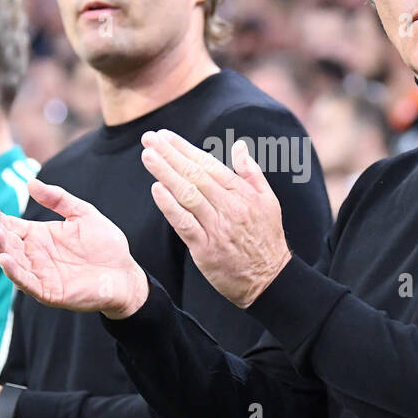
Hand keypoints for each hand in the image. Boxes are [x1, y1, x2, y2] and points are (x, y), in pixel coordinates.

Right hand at [0, 178, 148, 318]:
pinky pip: (27, 283)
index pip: (11, 226)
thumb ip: (59, 199)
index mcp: (40, 235)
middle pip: (7, 243)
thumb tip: (30, 183)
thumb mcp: (83, 214)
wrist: (125, 273)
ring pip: (13, 263)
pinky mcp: (48, 292)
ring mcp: (40, 275)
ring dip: (1, 249)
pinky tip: (5, 260)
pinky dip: (14, 272)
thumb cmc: (106, 244)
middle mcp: (35, 255)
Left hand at [139, 129, 290, 307]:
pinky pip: (185, 224)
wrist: (270, 280)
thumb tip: (239, 146)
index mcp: (242, 193)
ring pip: (187, 195)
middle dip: (170, 155)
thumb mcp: (268, 201)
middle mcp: (229, 207)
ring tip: (148, 157)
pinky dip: (170, 206)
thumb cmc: (267, 239)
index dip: (185, 149)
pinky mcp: (206, 250)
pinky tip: (156, 189)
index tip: (165, 137)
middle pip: (195, 176)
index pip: (208, 165)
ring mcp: (217, 228)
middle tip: (150, 139)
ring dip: (165, 173)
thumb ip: (251, 173)